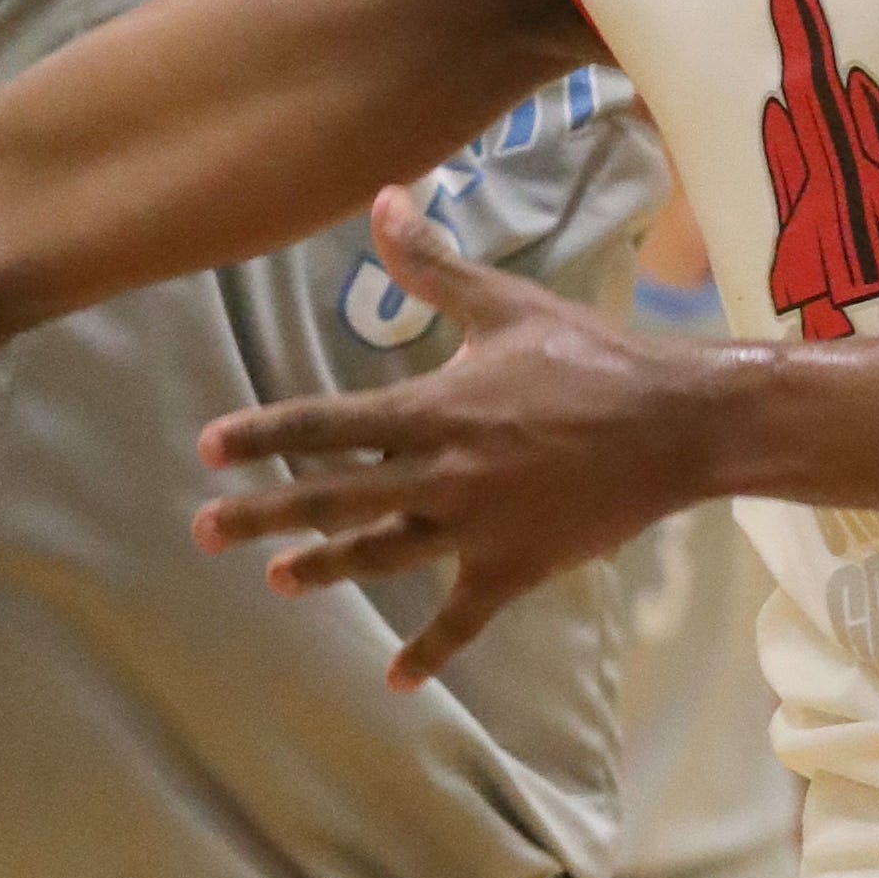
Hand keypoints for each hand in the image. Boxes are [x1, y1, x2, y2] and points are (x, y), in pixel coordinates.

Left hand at [194, 184, 724, 685]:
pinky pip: (464, 617)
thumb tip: (382, 198)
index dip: (266, 435)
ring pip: (384, 554)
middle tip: (204, 528)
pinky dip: (431, 651)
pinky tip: (397, 679)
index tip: (209, 448)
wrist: (674, 424)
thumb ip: (432, 265)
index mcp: (435, 408)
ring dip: (326, 569)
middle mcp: (443, 472)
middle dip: (266, 512)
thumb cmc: (588, 357)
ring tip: (276, 580)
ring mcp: (477, 526)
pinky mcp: (516, 566)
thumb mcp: (505, 304)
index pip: (329, 423)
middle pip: (337, 496)